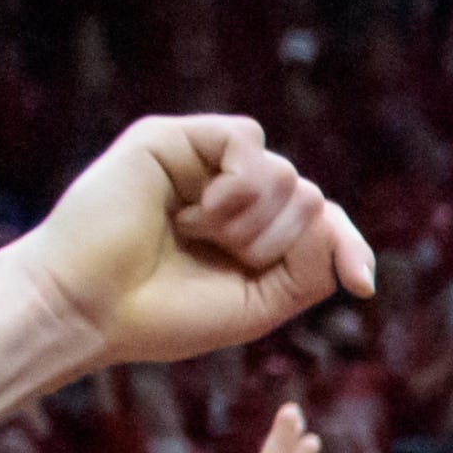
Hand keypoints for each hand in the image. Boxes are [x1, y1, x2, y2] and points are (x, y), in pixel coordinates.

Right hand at [1, 113, 373, 373]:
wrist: (90, 308)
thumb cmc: (163, 314)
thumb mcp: (258, 305)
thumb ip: (309, 268)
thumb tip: (328, 210)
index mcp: (252, 232)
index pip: (322, 222)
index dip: (348, 245)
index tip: (361, 284)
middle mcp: (231, 192)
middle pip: (309, 197)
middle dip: (280, 244)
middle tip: (221, 259)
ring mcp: (203, 163)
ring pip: (286, 173)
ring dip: (254, 223)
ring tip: (196, 236)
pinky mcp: (174, 139)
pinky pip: (247, 140)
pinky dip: (237, 185)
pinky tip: (198, 212)